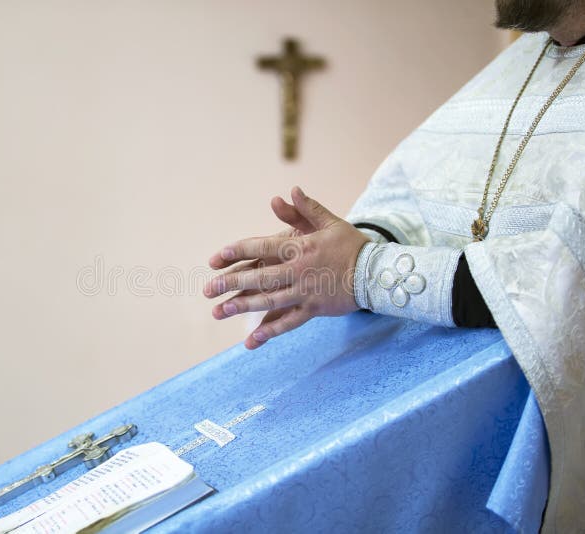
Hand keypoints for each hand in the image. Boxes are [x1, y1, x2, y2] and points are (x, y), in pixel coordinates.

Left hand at [204, 186, 369, 348]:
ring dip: (243, 307)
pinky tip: (252, 339)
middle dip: (230, 283)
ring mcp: (305, 292)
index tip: (215, 258)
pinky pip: (288, 322)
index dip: (236, 252)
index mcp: (299, 247)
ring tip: (220, 312)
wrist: (377, 272)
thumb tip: (288, 191)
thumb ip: (306, 209)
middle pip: (259, 277)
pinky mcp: (314, 310)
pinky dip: (270, 331)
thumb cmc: (351, 245)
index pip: (261, 247)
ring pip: (269, 301)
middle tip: (207, 290)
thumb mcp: (329, 222)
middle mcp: (298, 271)